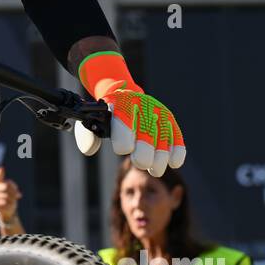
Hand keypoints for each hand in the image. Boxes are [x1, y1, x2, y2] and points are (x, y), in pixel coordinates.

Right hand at [0, 165, 21, 222]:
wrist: (7, 209)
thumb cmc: (10, 197)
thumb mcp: (13, 192)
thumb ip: (14, 190)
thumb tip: (18, 194)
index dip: (0, 173)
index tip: (1, 168)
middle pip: (5, 186)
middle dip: (13, 191)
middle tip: (17, 194)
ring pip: (5, 195)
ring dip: (11, 198)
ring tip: (13, 200)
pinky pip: (2, 202)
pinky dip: (7, 203)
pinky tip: (8, 204)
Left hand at [74, 51, 185, 176]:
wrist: (123, 94)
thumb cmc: (107, 116)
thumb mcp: (93, 121)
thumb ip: (87, 137)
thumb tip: (91, 149)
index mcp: (119, 103)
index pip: (124, 118)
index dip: (124, 135)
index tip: (124, 150)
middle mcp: (140, 103)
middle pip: (146, 127)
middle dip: (145, 148)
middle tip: (141, 163)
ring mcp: (156, 109)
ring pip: (162, 132)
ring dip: (161, 153)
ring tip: (156, 170)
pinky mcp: (167, 117)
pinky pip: (175, 132)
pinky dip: (177, 148)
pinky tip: (175, 162)